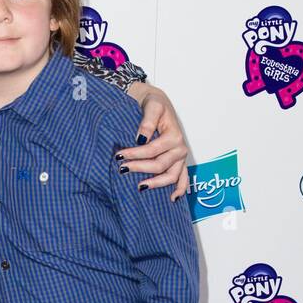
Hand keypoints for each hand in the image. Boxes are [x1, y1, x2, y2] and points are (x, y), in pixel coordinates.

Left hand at [121, 83, 189, 199]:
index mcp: (175, 136)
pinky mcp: (179, 162)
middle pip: (159, 165)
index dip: (135, 154)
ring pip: (170, 176)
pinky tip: (172, 199)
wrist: (158, 103)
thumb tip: (141, 138)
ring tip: (139, 187)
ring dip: (156, 183)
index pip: (152, 150)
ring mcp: (181, 158)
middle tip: (122, 169)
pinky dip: (180, 189)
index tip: (118, 156)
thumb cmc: (155, 104)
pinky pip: (183, 179)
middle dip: (140, 168)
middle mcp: (180, 148)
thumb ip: (147, 122)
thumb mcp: (152, 106)